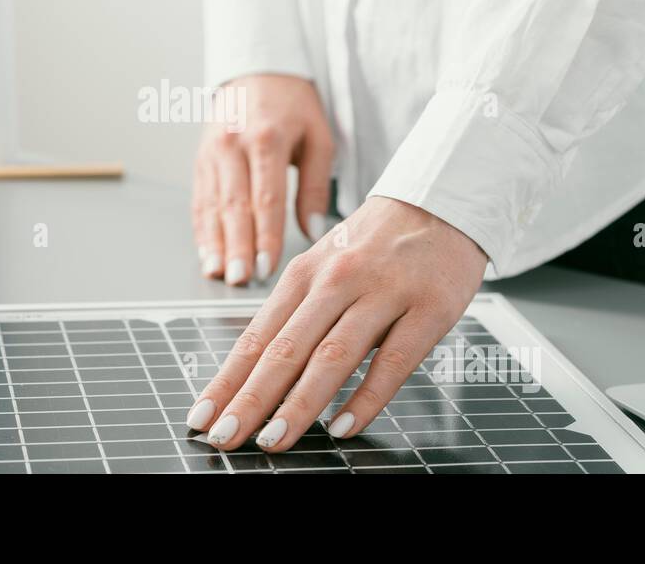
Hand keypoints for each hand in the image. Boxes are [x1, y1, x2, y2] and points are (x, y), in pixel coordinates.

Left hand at [183, 196, 487, 450]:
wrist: (442, 204)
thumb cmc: (376, 245)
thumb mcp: (325, 269)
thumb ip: (296, 316)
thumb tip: (255, 376)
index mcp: (304, 274)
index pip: (256, 337)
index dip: (227, 380)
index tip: (202, 417)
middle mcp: (337, 281)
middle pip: (286, 348)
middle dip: (251, 398)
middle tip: (225, 436)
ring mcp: (383, 294)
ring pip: (332, 356)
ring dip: (299, 404)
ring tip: (274, 440)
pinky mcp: (427, 309)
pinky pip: (393, 361)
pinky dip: (366, 398)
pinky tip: (343, 427)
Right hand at [193, 74, 333, 285]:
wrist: (256, 70)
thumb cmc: (292, 105)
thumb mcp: (318, 138)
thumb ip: (315, 186)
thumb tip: (314, 231)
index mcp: (267, 139)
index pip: (265, 198)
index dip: (265, 236)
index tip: (267, 267)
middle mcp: (233, 145)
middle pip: (233, 206)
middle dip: (236, 248)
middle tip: (240, 280)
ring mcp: (211, 153)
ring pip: (211, 207)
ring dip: (214, 244)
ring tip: (218, 274)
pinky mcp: (200, 160)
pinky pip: (199, 201)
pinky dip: (202, 231)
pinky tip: (207, 255)